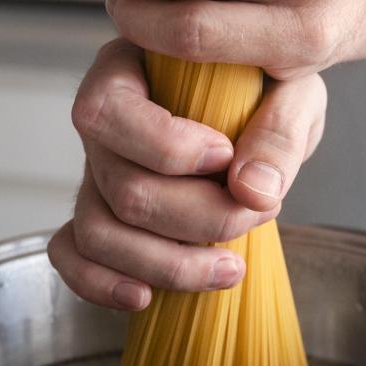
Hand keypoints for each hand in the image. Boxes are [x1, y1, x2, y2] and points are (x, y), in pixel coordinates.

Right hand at [47, 39, 326, 309]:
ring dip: (165, 263)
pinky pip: (73, 255)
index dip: (166, 146)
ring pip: (98, 231)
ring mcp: (97, 173)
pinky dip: (101, 284)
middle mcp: (104, 124)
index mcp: (129, 68)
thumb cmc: (269, 87)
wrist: (267, 110)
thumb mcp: (292, 89)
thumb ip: (279, 131)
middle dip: (195, 217)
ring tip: (229, 268)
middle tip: (257, 213)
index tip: (226, 155)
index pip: (111, 110)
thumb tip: (253, 190)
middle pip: (119, 186)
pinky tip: (145, 297)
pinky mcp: (100, 215)